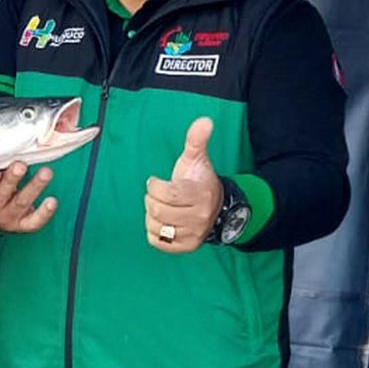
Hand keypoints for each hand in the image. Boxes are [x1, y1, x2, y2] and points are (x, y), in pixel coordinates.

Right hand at [0, 162, 57, 232]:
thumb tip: (5, 144)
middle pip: (2, 194)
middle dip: (12, 179)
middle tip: (21, 166)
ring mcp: (9, 218)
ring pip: (21, 203)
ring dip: (34, 186)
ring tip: (46, 172)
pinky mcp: (24, 225)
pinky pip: (35, 221)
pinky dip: (44, 212)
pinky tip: (52, 201)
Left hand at [145, 117, 220, 253]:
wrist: (217, 207)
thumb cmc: (199, 181)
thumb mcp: (197, 159)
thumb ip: (196, 140)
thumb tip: (204, 120)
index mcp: (200, 194)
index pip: (167, 194)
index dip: (154, 186)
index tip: (155, 181)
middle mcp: (198, 217)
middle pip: (157, 210)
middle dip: (151, 199)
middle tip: (157, 194)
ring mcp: (192, 234)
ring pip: (155, 226)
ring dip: (151, 215)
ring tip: (160, 207)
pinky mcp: (186, 247)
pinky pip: (157, 242)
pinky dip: (153, 232)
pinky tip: (162, 222)